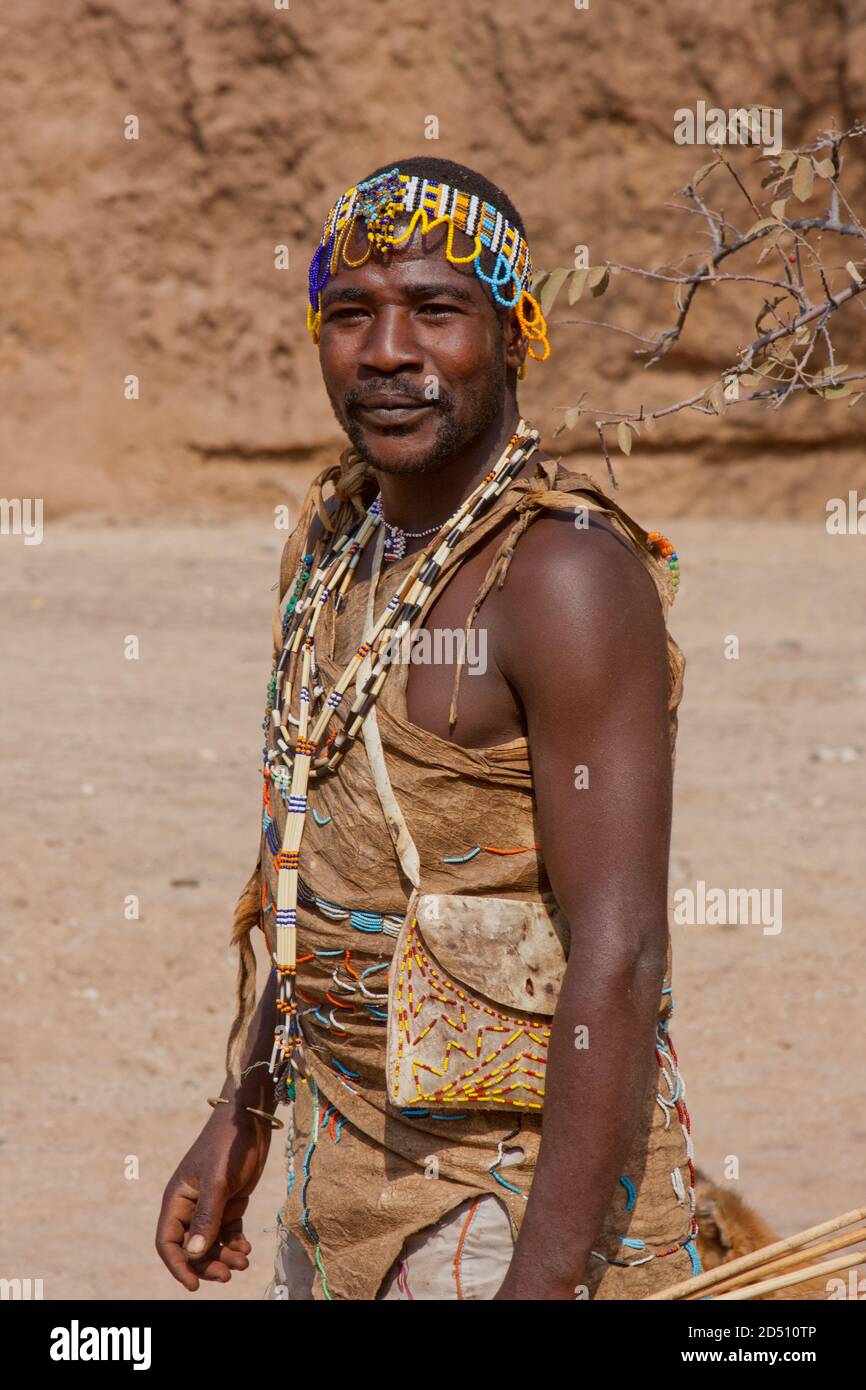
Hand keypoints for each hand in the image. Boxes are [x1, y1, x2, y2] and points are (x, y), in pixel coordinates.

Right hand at [156, 1105, 272, 1290]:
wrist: (250, 1120)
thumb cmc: (228, 1145)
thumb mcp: (218, 1181)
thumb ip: (207, 1217)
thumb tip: (195, 1254)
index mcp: (177, 1200)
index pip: (168, 1242)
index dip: (178, 1266)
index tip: (194, 1285)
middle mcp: (190, 1205)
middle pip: (192, 1247)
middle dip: (207, 1264)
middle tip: (228, 1275)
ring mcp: (210, 1204)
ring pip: (211, 1242)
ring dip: (224, 1256)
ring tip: (244, 1261)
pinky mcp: (229, 1201)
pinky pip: (227, 1232)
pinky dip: (234, 1243)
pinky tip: (246, 1248)